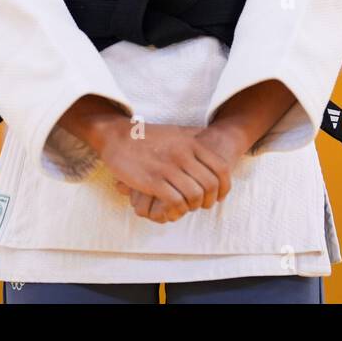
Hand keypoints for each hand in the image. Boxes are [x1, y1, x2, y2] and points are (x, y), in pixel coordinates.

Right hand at [96, 123, 232, 222]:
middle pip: (210, 184)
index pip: (221, 168)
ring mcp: (167, 168)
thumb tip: (208, 136)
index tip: (219, 196)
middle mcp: (182, 154)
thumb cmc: (147, 136)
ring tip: (186, 206)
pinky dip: (178, 209)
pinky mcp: (152, 181)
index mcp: (191, 143)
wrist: (116, 136)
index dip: (224, 186)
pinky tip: (173, 207)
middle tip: (202, 205)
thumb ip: (193, 136)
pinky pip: (175, 201)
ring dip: (193, 206)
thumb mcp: (175, 131)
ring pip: (195, 195)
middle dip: (209, 200)